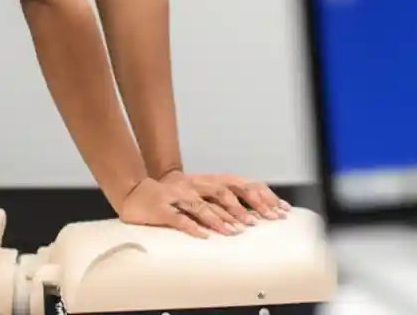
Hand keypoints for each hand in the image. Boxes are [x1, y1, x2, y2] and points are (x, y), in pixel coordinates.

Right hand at [160, 170, 290, 226]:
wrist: (137, 191)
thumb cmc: (174, 195)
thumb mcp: (201, 193)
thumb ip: (223, 201)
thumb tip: (254, 214)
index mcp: (209, 181)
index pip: (241, 185)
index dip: (261, 196)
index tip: (279, 210)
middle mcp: (197, 184)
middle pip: (226, 192)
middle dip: (246, 207)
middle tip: (262, 222)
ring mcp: (179, 195)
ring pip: (203, 205)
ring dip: (221, 218)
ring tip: (236, 231)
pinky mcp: (162, 208)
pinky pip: (179, 217)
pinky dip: (192, 226)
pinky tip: (204, 236)